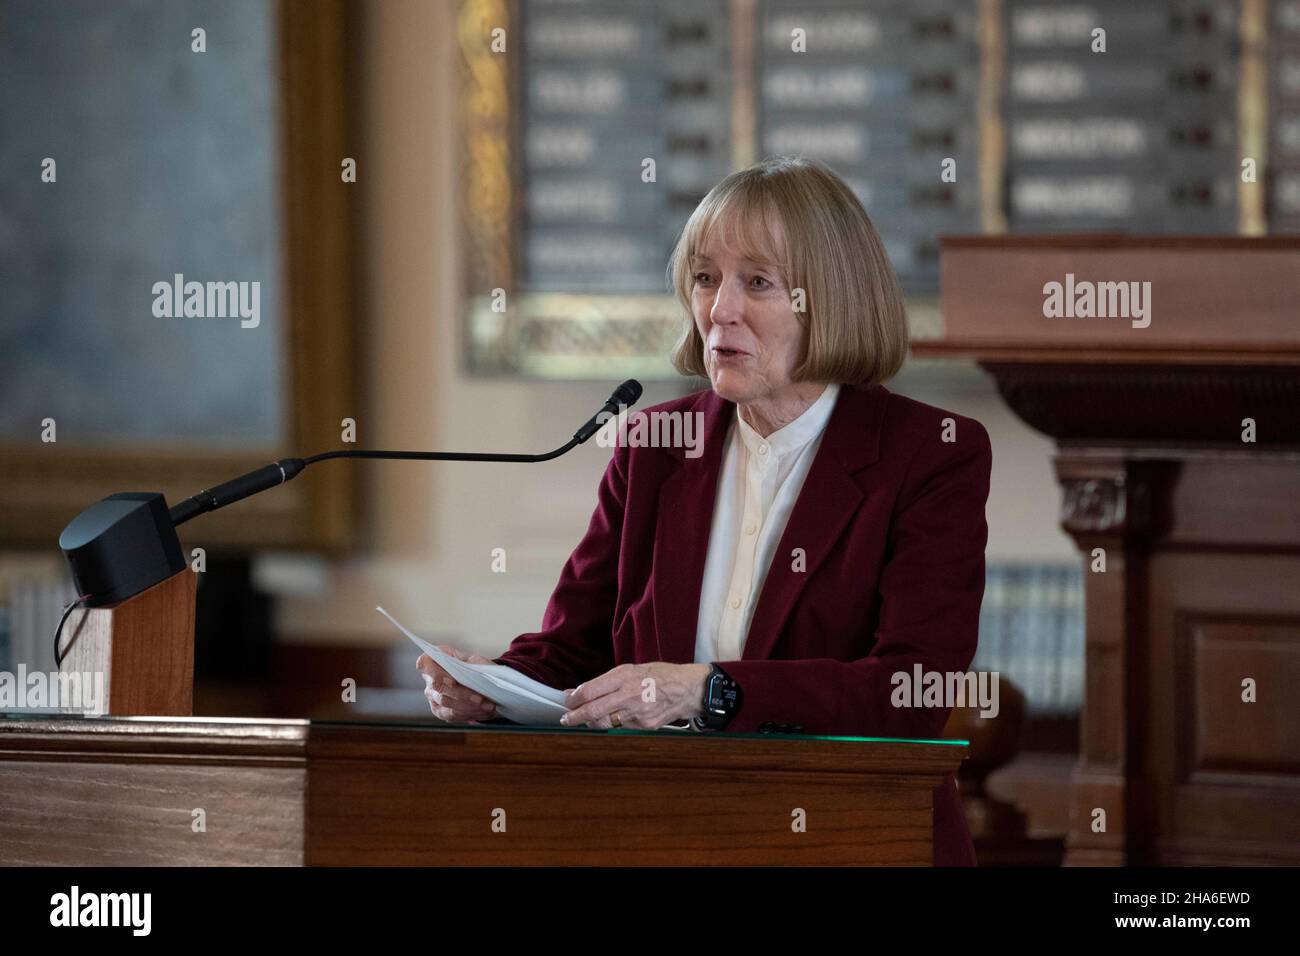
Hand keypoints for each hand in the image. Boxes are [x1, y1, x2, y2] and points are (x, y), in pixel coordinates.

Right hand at [415, 648, 497, 723]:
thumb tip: (473, 675)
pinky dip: (469, 713)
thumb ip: (472, 664)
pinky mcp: (440, 711)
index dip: (436, 673)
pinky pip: (451, 715)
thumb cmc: (476, 667)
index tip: (453, 681)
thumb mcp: (476, 660)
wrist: (482, 682)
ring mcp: (433, 696)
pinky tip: (483, 711)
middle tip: (480, 698)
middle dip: (461, 693)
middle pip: (439, 687)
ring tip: (487, 705)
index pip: (424, 664)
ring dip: (468, 705)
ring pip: (446, 702)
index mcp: (434, 659)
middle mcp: (429, 678)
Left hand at [560, 662, 711, 729]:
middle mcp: (629, 695)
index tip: (568, 700)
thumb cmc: (660, 675)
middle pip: (593, 711)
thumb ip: (605, 681)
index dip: (574, 698)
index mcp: (625, 677)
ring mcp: (637, 713)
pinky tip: (610, 719)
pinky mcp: (644, 726)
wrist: (687, 690)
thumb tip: (579, 690)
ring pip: (604, 723)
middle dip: (574, 717)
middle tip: (566, 719)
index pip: (590, 691)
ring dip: (591, 722)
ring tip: (585, 719)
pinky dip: (611, 724)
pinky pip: (620, 727)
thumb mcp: (632, 669)